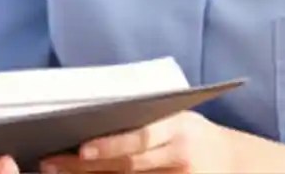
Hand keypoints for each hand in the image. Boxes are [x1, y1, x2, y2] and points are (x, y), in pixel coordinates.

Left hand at [39, 112, 233, 172]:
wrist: (234, 163)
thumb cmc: (193, 135)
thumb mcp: (177, 118)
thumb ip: (144, 120)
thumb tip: (89, 116)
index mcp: (178, 127)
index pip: (141, 137)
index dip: (110, 144)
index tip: (80, 149)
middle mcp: (179, 157)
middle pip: (126, 167)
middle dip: (83, 168)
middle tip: (49, 163)